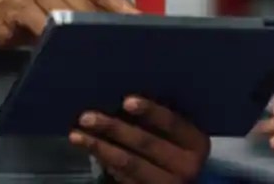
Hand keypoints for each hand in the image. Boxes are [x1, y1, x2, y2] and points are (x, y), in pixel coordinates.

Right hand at [0, 0, 138, 48]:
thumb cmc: (26, 20)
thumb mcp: (59, 15)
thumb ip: (83, 17)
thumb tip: (121, 34)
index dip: (124, 9)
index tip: (145, 25)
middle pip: (89, 4)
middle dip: (108, 27)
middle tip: (127, 47)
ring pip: (69, 14)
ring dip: (85, 36)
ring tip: (104, 55)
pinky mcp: (18, 2)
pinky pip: (43, 23)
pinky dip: (56, 39)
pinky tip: (68, 54)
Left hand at [70, 96, 210, 182]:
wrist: (189, 183)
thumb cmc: (179, 147)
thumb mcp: (181, 134)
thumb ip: (161, 120)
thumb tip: (124, 99)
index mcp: (197, 143)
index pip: (173, 123)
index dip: (150, 111)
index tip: (126, 100)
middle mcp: (186, 167)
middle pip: (145, 144)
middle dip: (114, 129)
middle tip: (86, 117)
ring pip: (129, 164)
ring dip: (100, 148)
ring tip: (77, 136)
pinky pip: (123, 179)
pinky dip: (105, 163)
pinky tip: (91, 151)